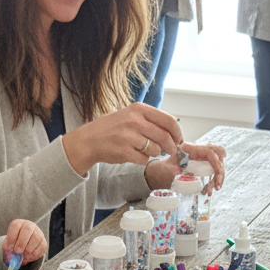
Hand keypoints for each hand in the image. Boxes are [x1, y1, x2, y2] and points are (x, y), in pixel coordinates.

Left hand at [3, 219, 46, 265]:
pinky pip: (42, 247)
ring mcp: (38, 232)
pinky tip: (29, 257)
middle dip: (22, 242)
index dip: (12, 237)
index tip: (10, 247)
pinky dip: (35, 254)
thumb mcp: (8, 246)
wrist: (23, 248)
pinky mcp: (44, 241)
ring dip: (29, 249)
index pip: (15, 226)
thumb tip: (12, 258)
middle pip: (27, 229)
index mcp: (18, 224)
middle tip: (18, 252)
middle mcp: (29, 225)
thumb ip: (8, 250)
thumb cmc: (14, 245)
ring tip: (23, 255)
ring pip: (36, 238)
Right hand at [62, 103, 182, 176]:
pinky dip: (141, 160)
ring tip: (142, 149)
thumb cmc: (113, 128)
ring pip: (155, 150)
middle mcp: (134, 120)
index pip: (169, 121)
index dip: (178, 133)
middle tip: (171, 151)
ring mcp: (128, 136)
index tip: (179, 140)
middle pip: (165, 137)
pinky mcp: (124, 152)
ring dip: (153, 153)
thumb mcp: (131, 115)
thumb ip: (151, 120)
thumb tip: (174, 130)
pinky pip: (143, 160)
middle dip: (171, 147)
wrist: (90, 140)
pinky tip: (132, 154)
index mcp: (139, 109)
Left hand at [145, 140, 226, 192]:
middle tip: (217, 187)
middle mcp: (197, 150)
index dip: (216, 163)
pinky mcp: (201, 164)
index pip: (209, 151)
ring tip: (209, 192)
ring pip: (216, 164)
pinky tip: (207, 191)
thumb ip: (182, 175)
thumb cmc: (163, 171)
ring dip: (216, 179)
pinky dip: (212, 181)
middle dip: (220, 172)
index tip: (217, 176)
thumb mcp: (170, 173)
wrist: (158, 173)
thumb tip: (196, 179)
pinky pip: (212, 171)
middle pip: (217, 156)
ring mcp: (200, 157)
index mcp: (190, 149)